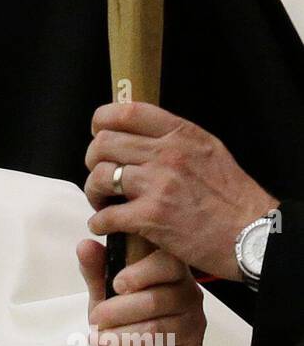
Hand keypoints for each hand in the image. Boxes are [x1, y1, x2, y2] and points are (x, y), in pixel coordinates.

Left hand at [77, 239, 205, 345]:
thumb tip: (84, 245)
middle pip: (155, 302)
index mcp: (172, 272)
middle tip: (94, 321)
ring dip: (119, 339)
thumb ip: (98, 269)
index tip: (115, 285)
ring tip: (98, 342)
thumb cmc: (128, 313)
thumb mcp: (109, 290)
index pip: (167, 263)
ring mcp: (192, 328)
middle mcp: (189, 297)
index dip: (139, 273)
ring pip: (155, 332)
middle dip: (117, 312)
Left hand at [84, 102, 276, 280]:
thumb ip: (177, 140)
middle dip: (94, 160)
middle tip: (102, 175)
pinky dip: (100, 222)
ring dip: (94, 192)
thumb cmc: (234, 198)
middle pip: (104, 143)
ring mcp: (158, 185)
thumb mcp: (210, 151)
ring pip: (102, 176)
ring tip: (103, 202)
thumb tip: (142, 135)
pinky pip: (107, 215)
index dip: (103, 120)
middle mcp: (168, 154)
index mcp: (182, 134)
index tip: (98, 133)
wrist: (251, 234)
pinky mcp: (152, 217)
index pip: (127, 111)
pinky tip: (105, 226)